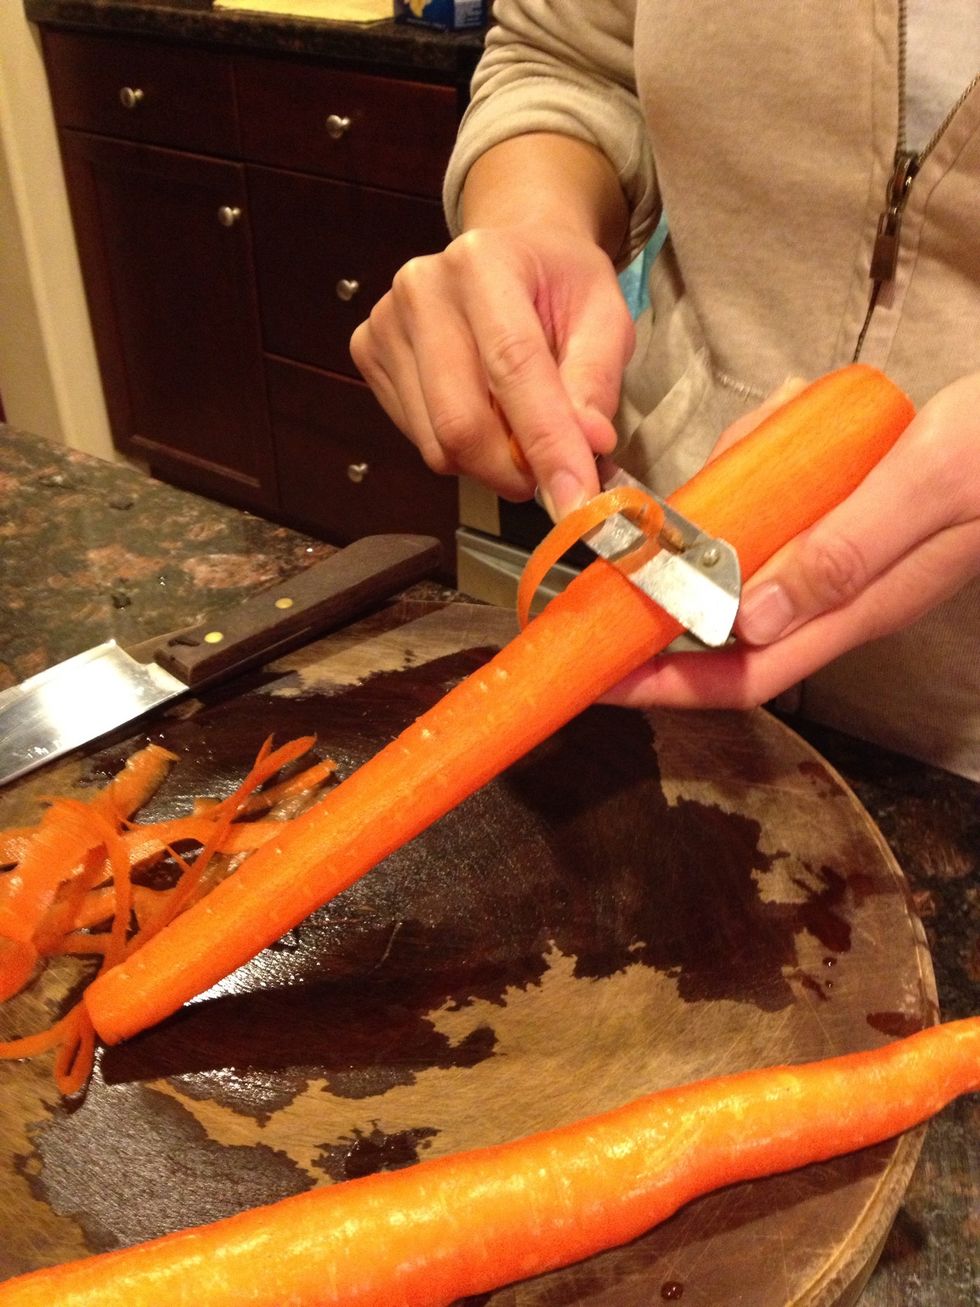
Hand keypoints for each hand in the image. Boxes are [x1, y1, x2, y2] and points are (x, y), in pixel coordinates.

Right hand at [350, 222, 635, 517]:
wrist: (509, 254)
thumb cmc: (558, 286)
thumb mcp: (604, 316)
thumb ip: (597, 379)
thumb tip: (590, 445)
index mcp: (483, 261)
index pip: (513, 368)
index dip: (547, 445)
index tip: (576, 502)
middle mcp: (421, 288)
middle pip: (460, 421)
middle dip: (513, 472)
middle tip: (548, 481)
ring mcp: (386, 323)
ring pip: (437, 444)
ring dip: (488, 466)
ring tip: (518, 436)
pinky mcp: (368, 354)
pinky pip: (418, 439)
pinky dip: (459, 451)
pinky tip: (482, 415)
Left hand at [605, 370, 979, 709]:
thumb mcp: (925, 485)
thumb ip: (845, 551)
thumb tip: (749, 622)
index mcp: (855, 605)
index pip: (743, 675)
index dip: (668, 686)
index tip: (603, 676)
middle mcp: (840, 596)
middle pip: (726, 626)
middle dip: (667, 597)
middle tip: (616, 560)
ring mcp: (841, 559)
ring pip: (745, 555)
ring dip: (719, 511)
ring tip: (738, 446)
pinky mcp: (845, 520)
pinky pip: (776, 511)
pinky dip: (757, 470)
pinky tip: (773, 428)